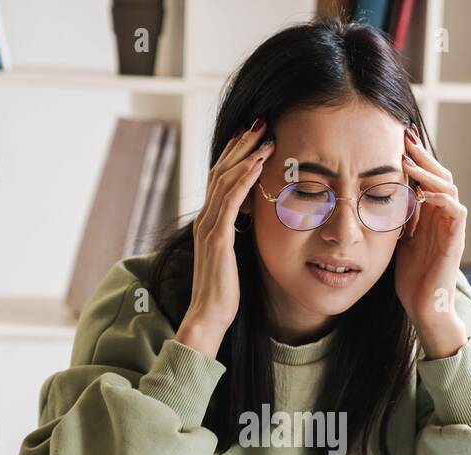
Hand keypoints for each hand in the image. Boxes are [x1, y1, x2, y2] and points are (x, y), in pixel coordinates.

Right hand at [176, 118, 273, 357]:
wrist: (208, 315)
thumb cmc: (224, 291)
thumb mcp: (233, 255)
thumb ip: (237, 234)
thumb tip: (251, 220)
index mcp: (209, 221)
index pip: (220, 178)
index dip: (236, 153)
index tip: (254, 135)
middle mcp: (205, 219)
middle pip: (221, 170)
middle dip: (241, 144)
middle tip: (260, 122)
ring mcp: (209, 226)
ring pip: (225, 179)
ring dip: (246, 154)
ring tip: (265, 134)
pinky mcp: (217, 238)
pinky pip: (229, 200)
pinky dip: (243, 178)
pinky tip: (257, 162)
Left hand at [394, 125, 468, 358]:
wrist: (423, 307)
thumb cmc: (410, 278)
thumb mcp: (396, 239)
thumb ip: (394, 217)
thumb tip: (372, 197)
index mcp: (431, 214)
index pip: (426, 177)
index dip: (414, 158)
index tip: (396, 140)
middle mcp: (444, 216)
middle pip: (440, 174)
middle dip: (422, 155)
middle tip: (404, 138)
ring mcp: (452, 227)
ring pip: (449, 187)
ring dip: (429, 172)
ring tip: (409, 160)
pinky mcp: (456, 240)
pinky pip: (456, 210)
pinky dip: (441, 197)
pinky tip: (424, 192)